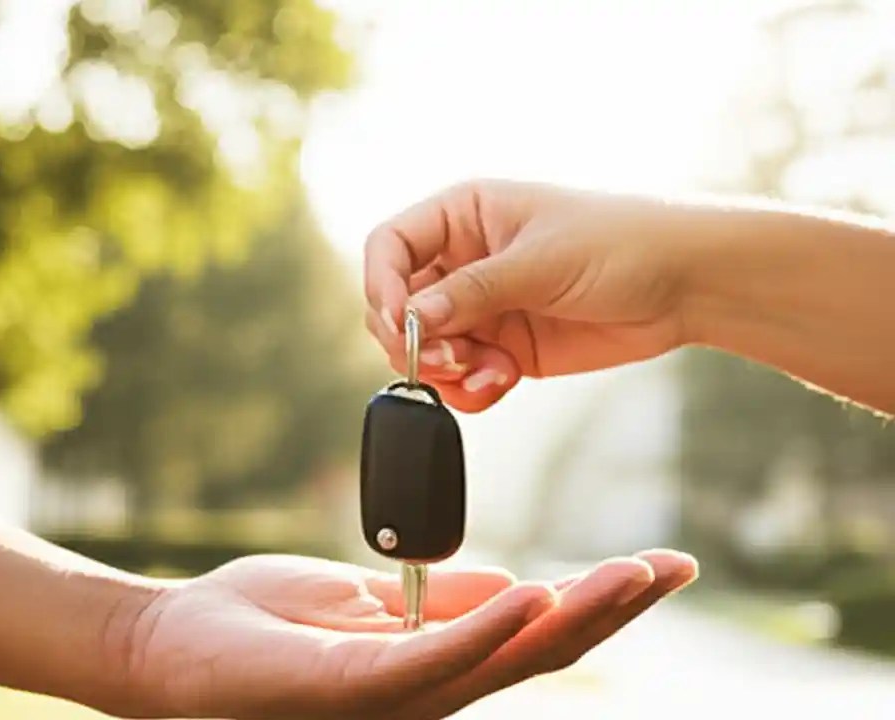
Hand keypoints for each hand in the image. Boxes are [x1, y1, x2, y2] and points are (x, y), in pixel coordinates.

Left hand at [118, 550, 696, 718]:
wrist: (175, 641)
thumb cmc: (263, 621)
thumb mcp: (367, 597)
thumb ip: (440, 596)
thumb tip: (518, 582)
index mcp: (431, 662)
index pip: (532, 632)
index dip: (599, 602)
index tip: (658, 562)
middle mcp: (425, 690)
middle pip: (536, 652)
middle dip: (611, 611)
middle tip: (675, 567)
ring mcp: (391, 697)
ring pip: (500, 661)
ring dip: (572, 617)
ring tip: (629, 577)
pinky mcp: (350, 688)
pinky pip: (428, 661)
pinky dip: (485, 630)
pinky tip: (532, 597)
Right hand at [364, 180, 697, 413]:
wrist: (687, 283)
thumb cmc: (621, 242)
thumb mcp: (540, 261)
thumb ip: (470, 292)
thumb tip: (407, 319)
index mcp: (464, 215)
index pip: (390, 246)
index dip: (380, 284)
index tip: (397, 323)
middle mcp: (463, 260)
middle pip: (396, 305)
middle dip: (412, 338)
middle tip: (449, 357)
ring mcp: (482, 307)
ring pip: (425, 348)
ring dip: (444, 369)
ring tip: (488, 372)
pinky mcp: (504, 348)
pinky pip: (461, 377)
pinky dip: (470, 389)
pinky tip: (502, 383)